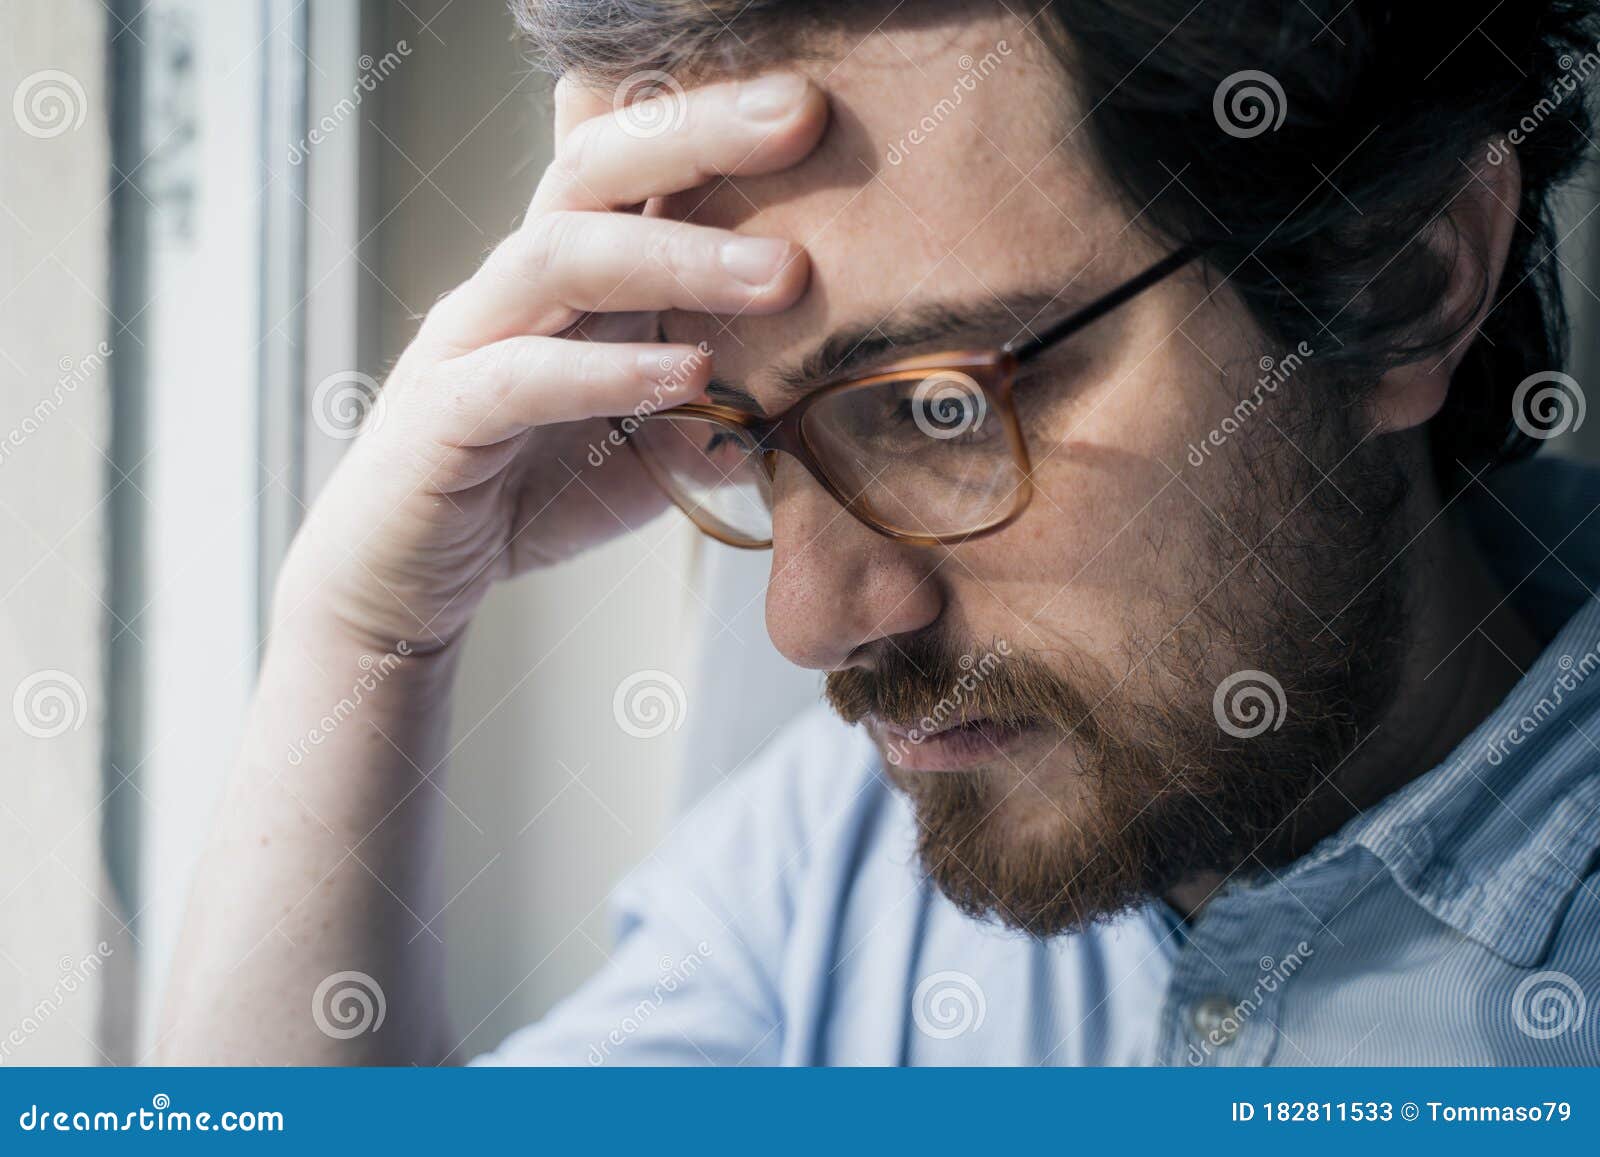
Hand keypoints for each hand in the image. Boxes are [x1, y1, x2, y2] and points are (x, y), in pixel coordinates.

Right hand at [274, 73, 826, 651]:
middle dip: (700, 132)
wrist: (405, 584)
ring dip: (679, 256)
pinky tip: (692, 373)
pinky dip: (612, 371)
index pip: (635, 166)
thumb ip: (717, 407)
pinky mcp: (442, 413)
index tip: (816, 108)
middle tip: (804, 115)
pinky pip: (523, 374)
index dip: (714, 124)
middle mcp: (517, 283)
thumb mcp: (649, 447)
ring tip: (783, 275)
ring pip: (562, 255)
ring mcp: (471, 337)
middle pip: (594, 166)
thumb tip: (813, 395)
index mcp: (572, 275)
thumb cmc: (528, 495)